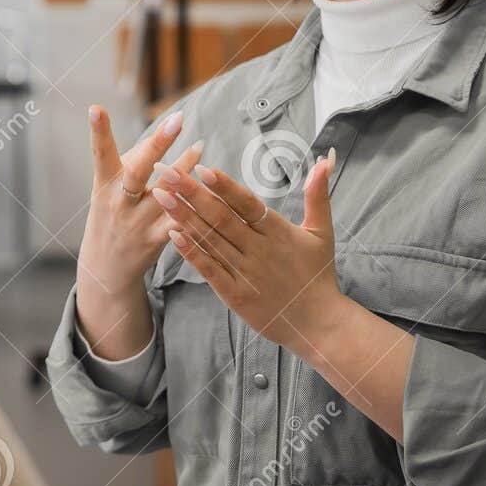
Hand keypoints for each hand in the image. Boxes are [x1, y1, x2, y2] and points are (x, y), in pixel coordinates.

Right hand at [79, 106, 202, 291]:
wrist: (106, 267)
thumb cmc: (111, 215)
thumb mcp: (109, 189)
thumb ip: (132, 162)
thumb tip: (160, 135)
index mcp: (104, 185)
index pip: (100, 154)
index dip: (98, 131)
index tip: (95, 108)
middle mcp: (119, 202)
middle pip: (139, 171)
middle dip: (157, 144)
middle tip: (177, 120)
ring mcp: (137, 222)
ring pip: (167, 193)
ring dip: (186, 169)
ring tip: (200, 146)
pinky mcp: (156, 240)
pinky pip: (180, 220)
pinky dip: (195, 205)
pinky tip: (211, 190)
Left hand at [150, 149, 347, 351]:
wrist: (319, 324)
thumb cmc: (318, 275)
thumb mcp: (322, 232)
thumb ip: (317, 195)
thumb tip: (325, 160)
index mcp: (278, 231)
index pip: (247, 204)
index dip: (224, 187)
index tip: (201, 168)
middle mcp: (260, 250)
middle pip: (221, 217)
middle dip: (190, 193)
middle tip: (165, 172)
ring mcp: (246, 272)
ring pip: (210, 240)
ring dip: (183, 216)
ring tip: (160, 195)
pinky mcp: (235, 294)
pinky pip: (209, 269)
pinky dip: (191, 252)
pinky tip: (172, 234)